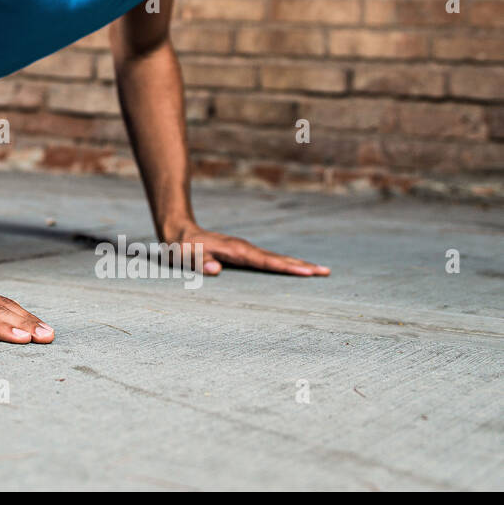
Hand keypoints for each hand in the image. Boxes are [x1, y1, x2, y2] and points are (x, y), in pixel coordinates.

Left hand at [165, 222, 329, 276]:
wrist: (178, 231)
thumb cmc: (181, 248)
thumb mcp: (184, 257)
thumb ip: (199, 263)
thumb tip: (216, 270)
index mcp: (234, 250)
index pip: (264, 261)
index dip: (285, 267)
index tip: (306, 272)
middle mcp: (244, 248)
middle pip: (277, 258)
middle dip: (302, 265)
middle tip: (326, 272)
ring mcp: (245, 249)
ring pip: (276, 258)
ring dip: (298, 264)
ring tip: (321, 271)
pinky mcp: (244, 252)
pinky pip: (269, 259)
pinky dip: (285, 264)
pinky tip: (296, 269)